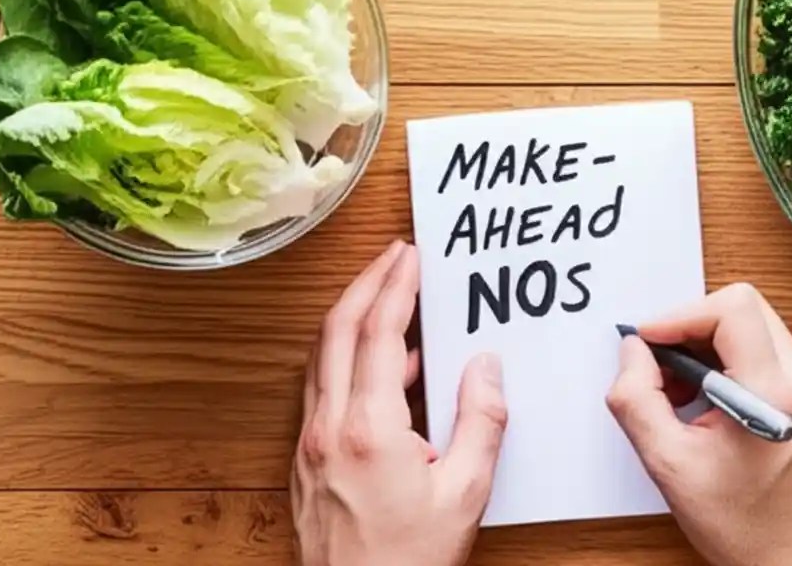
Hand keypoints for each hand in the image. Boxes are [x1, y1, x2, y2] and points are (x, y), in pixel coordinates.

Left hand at [291, 241, 508, 565]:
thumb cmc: (409, 562)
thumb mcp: (465, 493)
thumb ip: (480, 421)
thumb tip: (485, 365)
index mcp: (369, 428)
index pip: (380, 334)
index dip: (396, 287)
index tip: (411, 257)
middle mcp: (328, 428)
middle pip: (338, 331)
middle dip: (366, 283)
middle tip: (393, 256)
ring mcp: (310, 443)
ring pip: (322, 357)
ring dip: (351, 317)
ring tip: (386, 297)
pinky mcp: (306, 460)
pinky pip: (322, 388)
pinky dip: (346, 357)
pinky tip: (381, 366)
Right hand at [606, 284, 791, 565]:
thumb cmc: (742, 527)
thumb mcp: (668, 465)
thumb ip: (636, 399)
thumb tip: (633, 351)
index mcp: (775, 395)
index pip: (732, 309)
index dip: (680, 315)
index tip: (648, 341)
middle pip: (744, 308)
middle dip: (691, 327)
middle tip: (660, 365)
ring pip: (754, 326)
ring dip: (708, 346)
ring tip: (680, 393)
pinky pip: (765, 351)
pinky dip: (727, 362)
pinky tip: (703, 402)